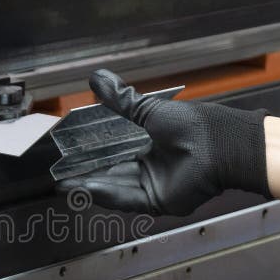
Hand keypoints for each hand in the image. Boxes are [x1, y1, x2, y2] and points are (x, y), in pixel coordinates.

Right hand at [57, 69, 271, 215]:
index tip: (71, 155)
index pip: (114, 153)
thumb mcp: (148, 110)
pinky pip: (127, 199)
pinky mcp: (158, 201)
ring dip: (91, 186)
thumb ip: (121, 100)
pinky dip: (107, 194)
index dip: (92, 155)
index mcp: (151, 146)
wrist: (219, 145)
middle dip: (85, 175)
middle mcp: (152, 168)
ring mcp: (155, 186)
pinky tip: (86, 188)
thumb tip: (96, 78)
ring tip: (66, 184)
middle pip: (111, 174)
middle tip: (60, 174)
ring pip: (115, 189)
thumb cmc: (194, 125)